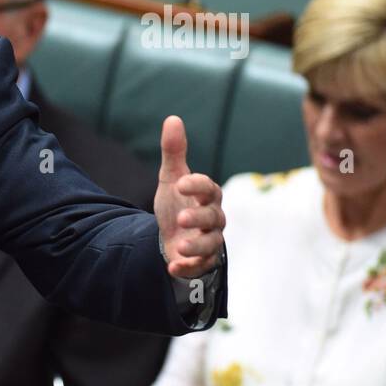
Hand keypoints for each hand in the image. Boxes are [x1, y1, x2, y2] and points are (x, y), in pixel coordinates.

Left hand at [154, 115, 224, 278]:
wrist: (173, 235)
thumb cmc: (178, 203)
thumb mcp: (171, 179)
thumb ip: (173, 152)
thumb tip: (173, 118)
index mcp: (208, 197)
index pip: (208, 189)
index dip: (197, 185)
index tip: (180, 183)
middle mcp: (213, 219)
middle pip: (213, 218)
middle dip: (199, 217)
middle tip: (182, 217)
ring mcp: (209, 241)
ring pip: (211, 244)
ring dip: (196, 245)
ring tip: (180, 245)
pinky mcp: (201, 262)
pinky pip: (200, 266)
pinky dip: (187, 267)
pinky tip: (173, 266)